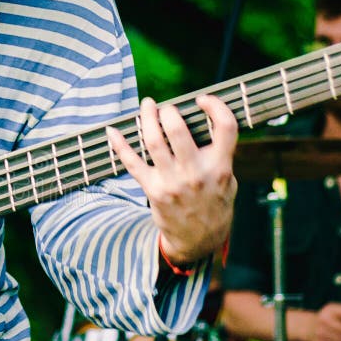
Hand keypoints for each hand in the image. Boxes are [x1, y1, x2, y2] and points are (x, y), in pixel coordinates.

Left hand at [110, 95, 237, 262]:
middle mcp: (195, 173)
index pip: (225, 127)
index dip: (215, 106)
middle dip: (168, 112)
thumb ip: (219, 155)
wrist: (199, 240)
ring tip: (147, 106)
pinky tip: (112, 131)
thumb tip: (203, 123)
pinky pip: (132, 163)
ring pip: (153, 142)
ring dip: (146, 118)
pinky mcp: (153, 190)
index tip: (202, 99)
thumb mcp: (228, 181)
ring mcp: (172, 182)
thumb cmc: (213, 204)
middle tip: (166, 108)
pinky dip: (119, 145)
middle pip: (178, 131)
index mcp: (220, 167)